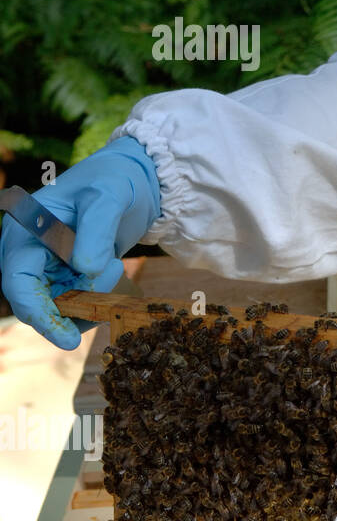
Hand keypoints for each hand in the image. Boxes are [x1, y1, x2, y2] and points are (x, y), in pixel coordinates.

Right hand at [1, 136, 159, 348]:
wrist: (133, 181)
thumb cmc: (113, 181)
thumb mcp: (108, 198)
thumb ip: (96, 230)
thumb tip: (86, 270)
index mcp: (23, 234)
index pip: (19, 284)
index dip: (39, 314)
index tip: (67, 339)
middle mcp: (27, 255)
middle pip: (40, 302)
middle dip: (79, 303)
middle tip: (113, 272)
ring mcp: (47, 268)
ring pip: (63, 307)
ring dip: (93, 298)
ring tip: (115, 261)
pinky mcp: (68, 277)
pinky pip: (80, 302)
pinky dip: (100, 297)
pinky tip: (113, 268)